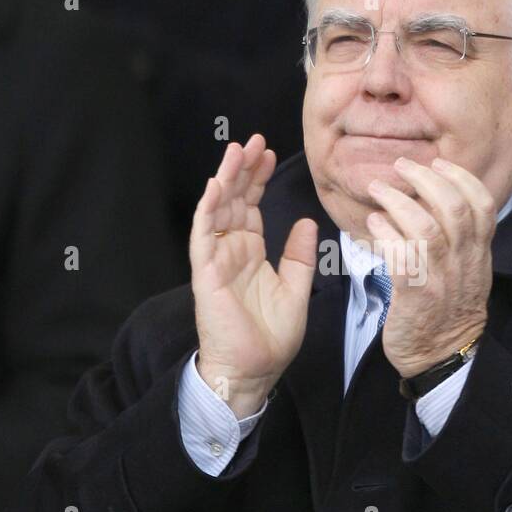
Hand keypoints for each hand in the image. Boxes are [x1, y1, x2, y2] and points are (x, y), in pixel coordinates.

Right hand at [189, 134, 317, 417]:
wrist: (254, 372)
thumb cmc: (271, 337)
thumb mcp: (297, 289)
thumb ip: (300, 256)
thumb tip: (308, 222)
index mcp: (251, 254)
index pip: (253, 206)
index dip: (259, 179)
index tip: (270, 153)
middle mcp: (231, 252)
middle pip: (235, 200)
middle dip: (243, 169)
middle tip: (254, 140)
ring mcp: (216, 261)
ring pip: (217, 210)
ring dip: (225, 179)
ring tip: (236, 151)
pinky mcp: (206, 273)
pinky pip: (204, 235)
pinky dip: (209, 209)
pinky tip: (216, 185)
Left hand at [365, 156, 494, 379]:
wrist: (443, 357)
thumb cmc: (447, 311)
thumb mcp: (467, 271)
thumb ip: (459, 238)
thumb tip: (434, 198)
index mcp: (479, 253)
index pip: (483, 205)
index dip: (461, 178)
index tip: (439, 162)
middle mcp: (464, 262)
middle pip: (453, 208)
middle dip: (425, 179)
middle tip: (400, 167)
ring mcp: (442, 280)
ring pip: (427, 229)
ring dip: (399, 202)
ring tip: (379, 190)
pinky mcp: (417, 297)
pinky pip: (403, 259)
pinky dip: (387, 235)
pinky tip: (374, 224)